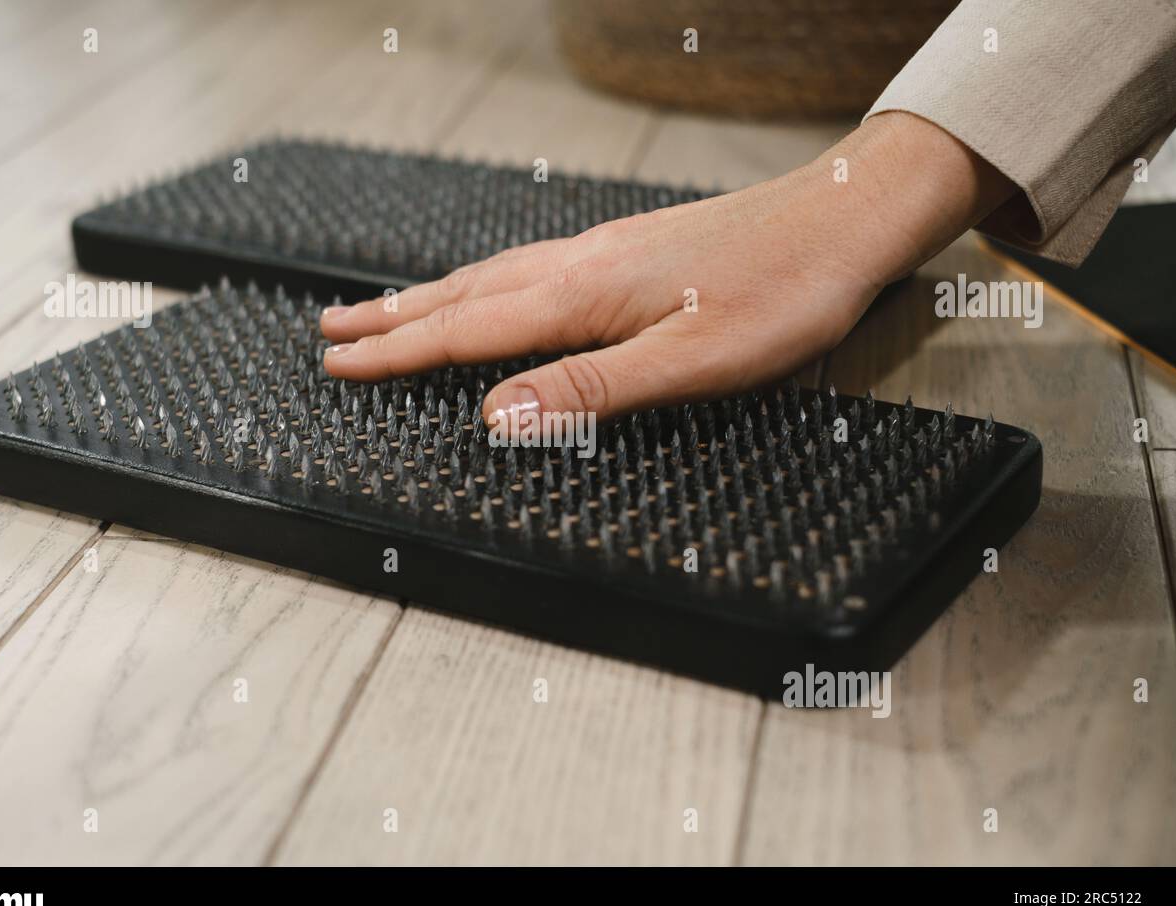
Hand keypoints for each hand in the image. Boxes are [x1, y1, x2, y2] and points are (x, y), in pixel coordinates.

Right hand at [319, 113, 1014, 424]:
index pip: (468, 331)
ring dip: (431, 298)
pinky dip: (482, 283)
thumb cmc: (783, 294)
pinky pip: (528, 266)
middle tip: (330, 332)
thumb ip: (588, 389)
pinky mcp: (629, 249)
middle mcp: (580, 263)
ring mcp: (603, 250)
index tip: (340, 366)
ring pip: (492, 276)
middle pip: (464, 295)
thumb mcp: (690, 362)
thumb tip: (494, 417)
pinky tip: (492, 288)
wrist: (845, 218)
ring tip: (385, 310)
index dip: (399, 352)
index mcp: (582, 295)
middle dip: (393, 319)